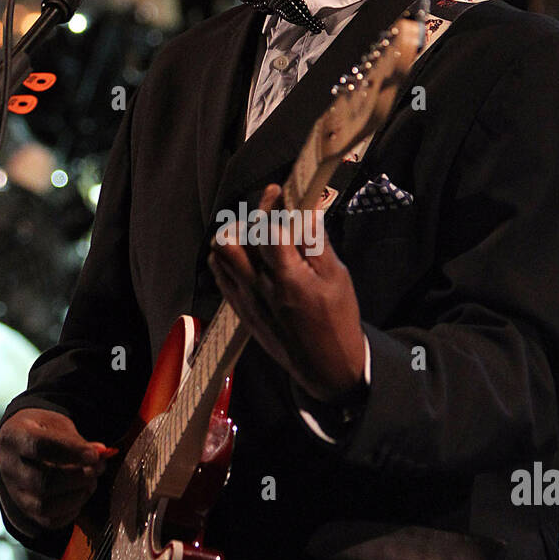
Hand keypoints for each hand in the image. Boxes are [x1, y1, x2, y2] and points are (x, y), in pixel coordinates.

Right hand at [0, 409, 114, 531]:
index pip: (39, 447)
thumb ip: (77, 440)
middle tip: (99, 467)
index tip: (95, 455)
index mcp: (14, 438)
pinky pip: (51, 521)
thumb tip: (100, 453)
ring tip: (91, 481)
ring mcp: (15, 494)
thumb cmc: (42, 432)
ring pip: (45, 506)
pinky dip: (73, 510)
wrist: (20, 448)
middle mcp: (9, 469)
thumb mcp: (56, 424)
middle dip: (79, 477)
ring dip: (78, 495)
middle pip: (43, 482)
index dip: (71, 452)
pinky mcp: (26, 511)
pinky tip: (80, 493)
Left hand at [207, 183, 366, 402]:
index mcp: (287, 279)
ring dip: (235, 236)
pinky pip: (221, 275)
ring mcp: (246, 301)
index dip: (271, 205)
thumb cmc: (338, 323)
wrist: (326, 367)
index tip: (279, 192)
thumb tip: (305, 210)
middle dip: (250, 216)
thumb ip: (316, 242)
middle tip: (269, 209)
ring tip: (257, 232)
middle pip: (234, 238)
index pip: (267, 229)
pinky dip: (230, 257)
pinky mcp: (241, 311)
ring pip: (220, 255)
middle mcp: (259, 288)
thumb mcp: (337, 278)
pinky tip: (248, 254)